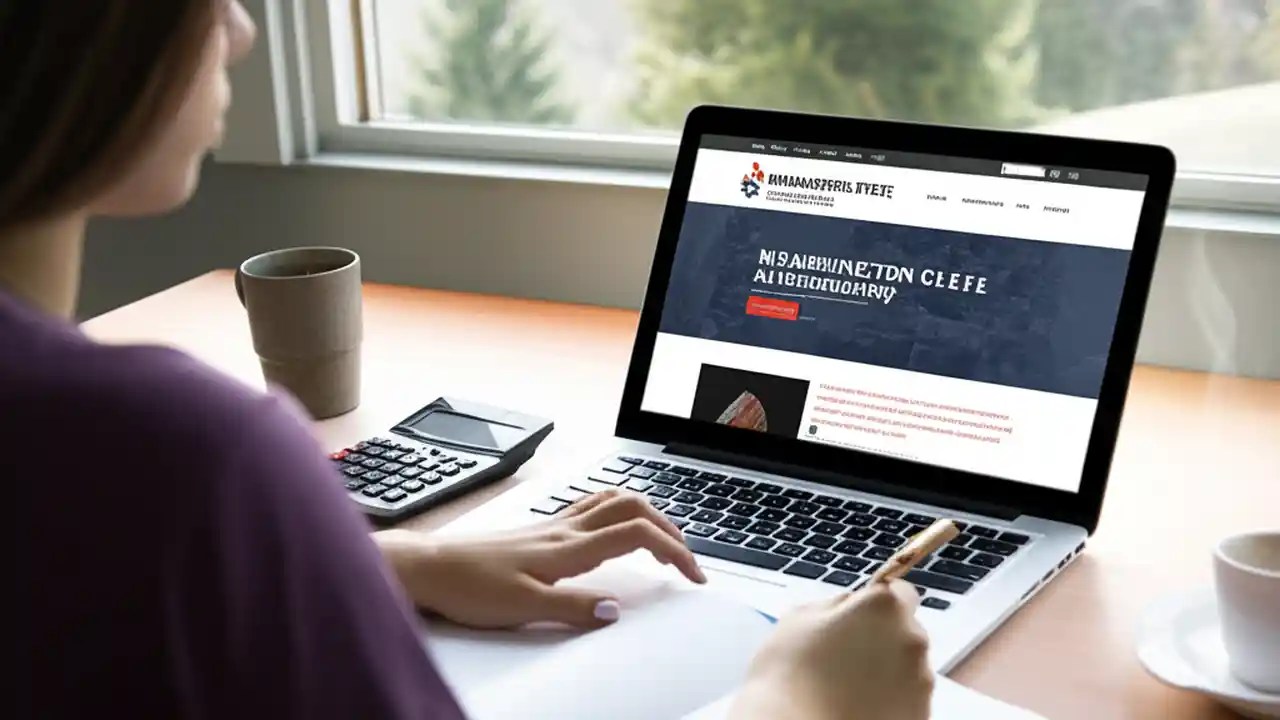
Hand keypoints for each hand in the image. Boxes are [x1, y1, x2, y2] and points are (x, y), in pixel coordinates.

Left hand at [375, 488, 705, 629]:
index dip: (674, 550)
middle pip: (635, 507)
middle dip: (671, 529)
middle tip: (687, 561)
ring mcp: (553, 525)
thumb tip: (615, 609)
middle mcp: (565, 528)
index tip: (693, 575)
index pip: (637, 534)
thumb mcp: (523, 606)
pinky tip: (617, 528)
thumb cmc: (469, 587)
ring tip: (664, 541)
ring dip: (649, 514)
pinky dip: (620, 511)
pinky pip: (592, 506)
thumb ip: (573, 607)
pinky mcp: (542, 530)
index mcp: (569, 547)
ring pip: (615, 500)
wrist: (429, 567)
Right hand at [730, 580, 932, 719]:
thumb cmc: (790, 676)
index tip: (863, 615)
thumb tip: (849, 605)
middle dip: (882, 637)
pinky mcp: (921, 713)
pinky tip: (860, 705)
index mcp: (882, 608)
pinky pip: (908, 696)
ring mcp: (920, 680)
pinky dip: (891, 698)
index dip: (878, 603)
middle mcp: (911, 639)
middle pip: (904, 629)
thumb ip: (834, 604)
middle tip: (847, 655)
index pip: (899, 591)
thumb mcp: (798, 619)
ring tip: (850, 686)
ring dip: (887, 669)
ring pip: (908, 665)